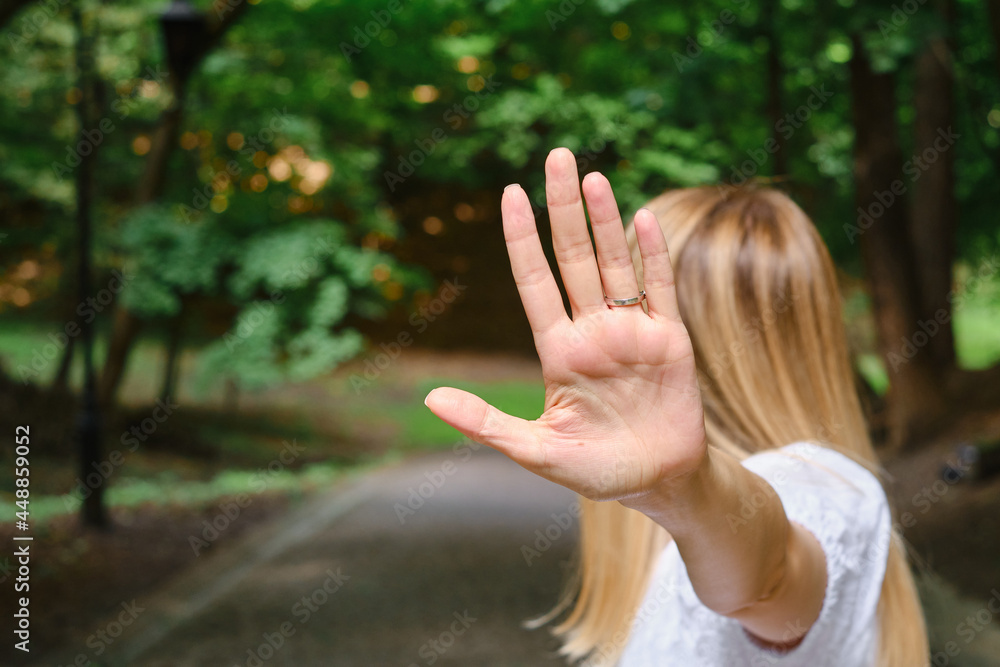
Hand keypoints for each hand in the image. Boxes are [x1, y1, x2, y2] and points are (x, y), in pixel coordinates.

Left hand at [425, 148, 706, 500]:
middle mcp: (592, 330)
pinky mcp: (669, 339)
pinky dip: (650, 254)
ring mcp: (631, 330)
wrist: (658, 483)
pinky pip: (659, 287)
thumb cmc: (596, 470)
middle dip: (562, 208)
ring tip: (590, 176)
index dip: (520, 239)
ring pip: (613, 262)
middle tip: (555, 156)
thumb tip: (430, 399)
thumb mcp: (535, 451)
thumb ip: (487, 424)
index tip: (507, 193)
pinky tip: (640, 218)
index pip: (534, 281)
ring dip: (604, 220)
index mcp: (558, 351)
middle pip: (572, 257)